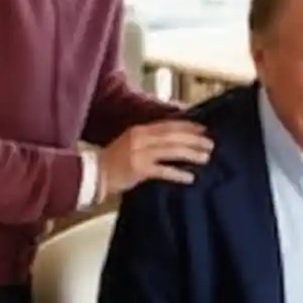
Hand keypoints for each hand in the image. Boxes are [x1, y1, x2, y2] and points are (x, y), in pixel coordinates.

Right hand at [97, 120, 213, 198]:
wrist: (92, 175)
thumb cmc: (114, 162)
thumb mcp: (131, 144)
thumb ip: (150, 140)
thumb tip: (174, 141)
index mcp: (139, 130)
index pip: (168, 125)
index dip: (187, 126)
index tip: (203, 129)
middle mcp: (140, 138)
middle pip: (173, 136)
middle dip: (194, 139)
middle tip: (210, 144)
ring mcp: (139, 153)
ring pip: (171, 150)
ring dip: (191, 154)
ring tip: (205, 158)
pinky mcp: (138, 169)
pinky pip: (163, 171)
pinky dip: (177, 173)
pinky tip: (189, 178)